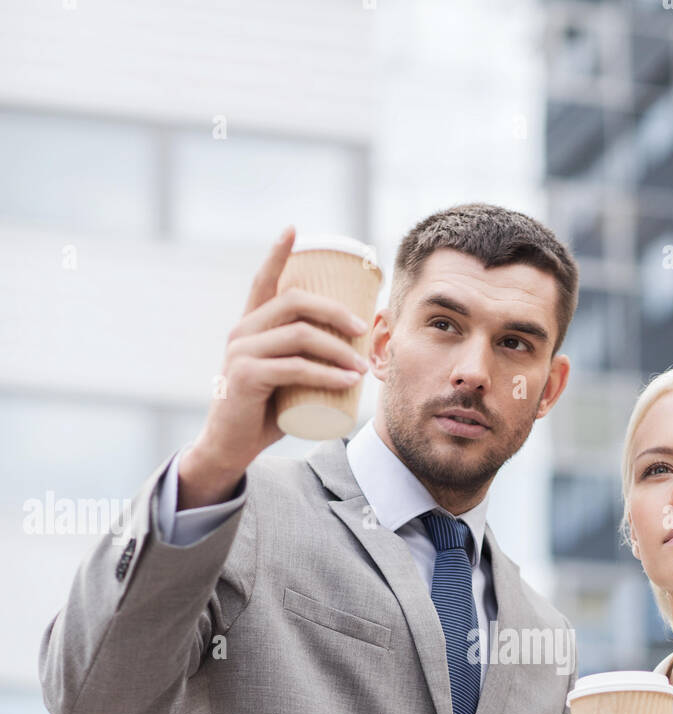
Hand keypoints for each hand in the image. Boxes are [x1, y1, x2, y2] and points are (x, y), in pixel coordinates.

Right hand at [178, 226, 371, 505]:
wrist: (231, 446)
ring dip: (338, 349)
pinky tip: (348, 380)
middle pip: (295, 302)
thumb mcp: (286, 379)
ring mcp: (241, 352)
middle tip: (363, 329)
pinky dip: (327, 373)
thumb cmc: (264, 412)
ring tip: (363, 366)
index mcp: (250, 326)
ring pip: (300, 336)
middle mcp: (242, 331)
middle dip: (335, 311)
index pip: (262, 281)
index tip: (293, 229)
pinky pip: (295, 368)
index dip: (277, 254)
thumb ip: (304, 361)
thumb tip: (353, 353)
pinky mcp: (246, 376)